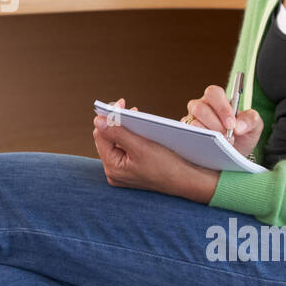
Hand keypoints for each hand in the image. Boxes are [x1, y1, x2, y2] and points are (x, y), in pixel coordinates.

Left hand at [92, 98, 219, 202]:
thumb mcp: (140, 146)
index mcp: (112, 168)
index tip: (121, 104)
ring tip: (135, 116)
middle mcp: (115, 172)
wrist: (188, 182)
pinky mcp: (134, 169)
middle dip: (117, 122)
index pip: (101, 135)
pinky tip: (141, 129)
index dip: (108, 118)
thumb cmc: (167, 167)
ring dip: (126, 128)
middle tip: (129, 108)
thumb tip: (97, 120)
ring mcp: (124, 172)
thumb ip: (117, 132)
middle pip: (108, 139)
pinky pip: (128, 149)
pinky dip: (133, 137)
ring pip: (118, 143)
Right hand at [185, 85, 263, 158]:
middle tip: (228, 136)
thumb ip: (251, 120)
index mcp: (217, 99)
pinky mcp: (187, 133)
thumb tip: (238, 126)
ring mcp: (192, 119)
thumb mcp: (254, 126)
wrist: (234, 154)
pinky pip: (189, 134)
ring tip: (223, 143)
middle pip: (200, 107)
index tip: (232, 124)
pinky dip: (202, 141)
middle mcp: (202, 106)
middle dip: (215, 124)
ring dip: (210, 134)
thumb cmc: (242, 136)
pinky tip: (212, 147)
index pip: (214, 93)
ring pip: (194, 122)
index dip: (222, 107)